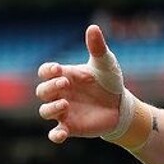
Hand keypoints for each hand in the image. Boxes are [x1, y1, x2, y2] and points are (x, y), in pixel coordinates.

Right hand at [36, 25, 125, 143]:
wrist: (121, 106)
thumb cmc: (109, 82)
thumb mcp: (105, 63)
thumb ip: (97, 47)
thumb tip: (93, 27)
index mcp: (65, 76)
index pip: (45, 72)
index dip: (47, 71)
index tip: (58, 69)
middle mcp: (60, 94)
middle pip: (42, 91)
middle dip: (49, 87)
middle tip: (65, 84)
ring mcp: (64, 111)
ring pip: (44, 111)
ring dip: (51, 108)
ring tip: (65, 104)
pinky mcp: (70, 127)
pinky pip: (56, 134)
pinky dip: (55, 135)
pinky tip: (60, 134)